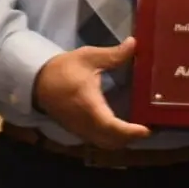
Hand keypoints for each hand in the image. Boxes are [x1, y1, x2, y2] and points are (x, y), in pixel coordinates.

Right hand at [33, 40, 151, 149]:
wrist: (38, 81)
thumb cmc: (64, 69)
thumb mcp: (89, 57)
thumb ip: (113, 54)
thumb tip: (134, 43)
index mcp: (89, 105)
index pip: (112, 126)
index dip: (130, 132)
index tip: (147, 129)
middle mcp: (85, 123)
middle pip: (112, 141)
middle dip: (132, 138)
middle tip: (149, 127)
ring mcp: (81, 130)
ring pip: (106, 144)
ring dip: (123, 141)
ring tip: (139, 129)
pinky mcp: (78, 131)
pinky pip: (99, 141)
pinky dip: (113, 139)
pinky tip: (122, 129)